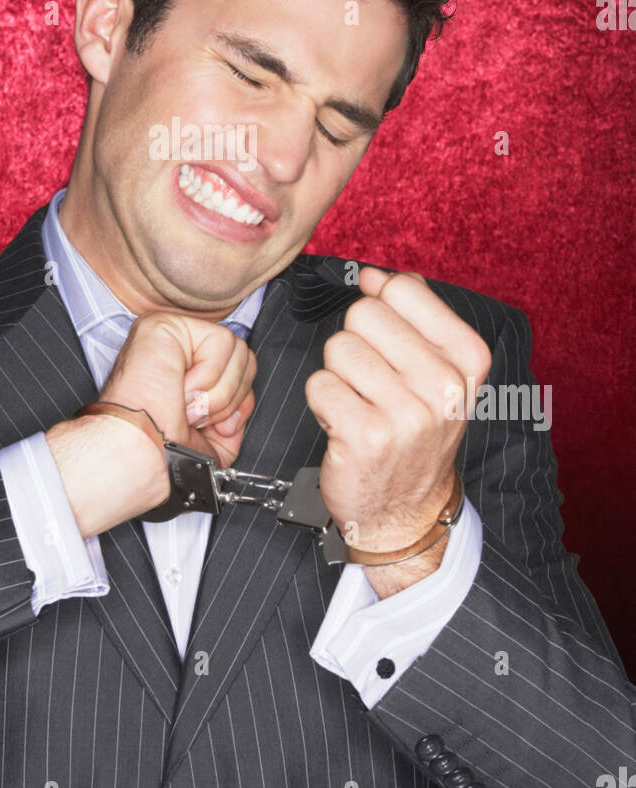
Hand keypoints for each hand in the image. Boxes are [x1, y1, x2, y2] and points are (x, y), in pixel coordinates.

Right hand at [46, 312, 256, 536]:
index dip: (239, 402)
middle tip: (195, 415)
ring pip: (238, 349)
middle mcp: (184, 348)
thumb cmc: (164, 449)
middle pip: (245, 357)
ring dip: (217, 391)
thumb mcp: (214, 442)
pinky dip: (207, 376)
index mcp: (192, 371)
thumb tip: (242, 410)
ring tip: (186, 404)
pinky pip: (220, 342)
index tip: (216, 427)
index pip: (242, 371)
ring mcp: (175, 332)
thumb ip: (235, 419)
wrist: (142, 451)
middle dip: (228, 398)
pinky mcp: (168, 323)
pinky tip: (180, 388)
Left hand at [307, 267, 491, 554]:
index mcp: (467, 358)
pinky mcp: (366, 437)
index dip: (382, 310)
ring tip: (361, 405)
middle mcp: (445, 385)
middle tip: (373, 385)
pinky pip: (318, 385)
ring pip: (338, 348)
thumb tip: (373, 276)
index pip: (402, 289)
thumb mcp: (436, 369)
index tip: (390, 345)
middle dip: (357, 344)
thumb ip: (410, 313)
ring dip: (338, 376)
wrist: (407, 512)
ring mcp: (408, 414)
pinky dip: (322, 404)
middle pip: (364, 314)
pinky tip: (345, 425)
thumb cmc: (415, 432)